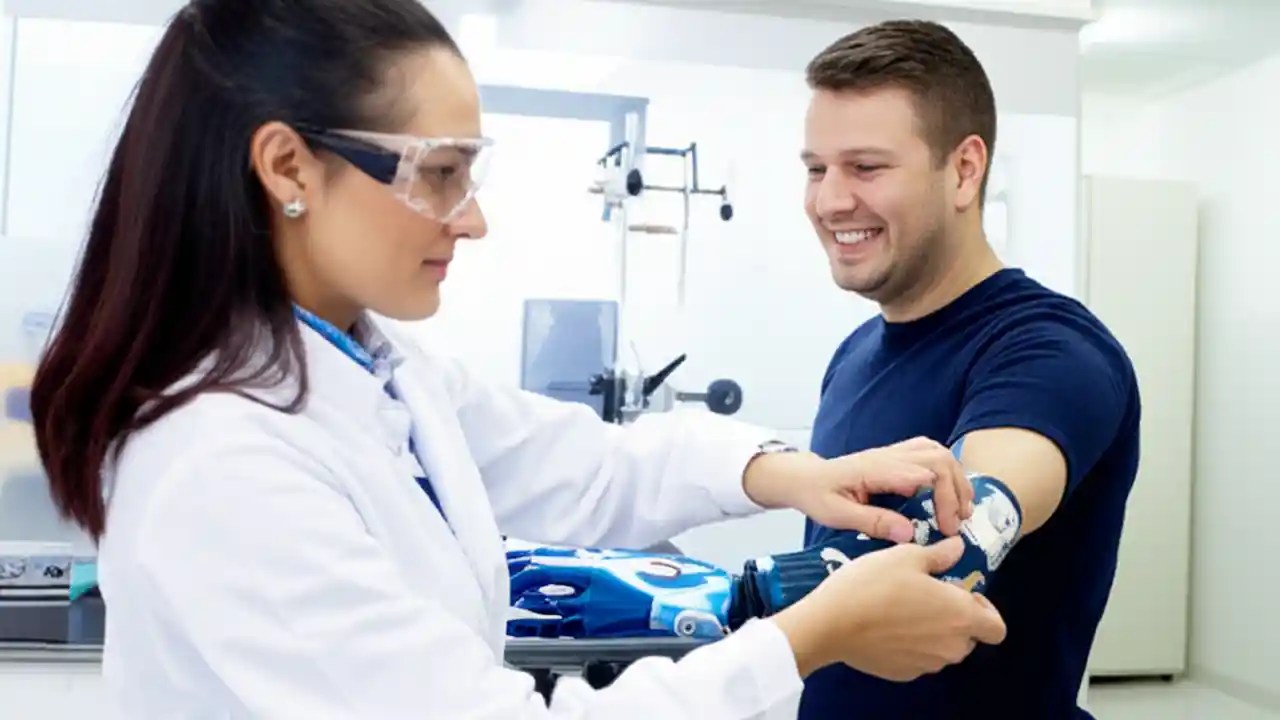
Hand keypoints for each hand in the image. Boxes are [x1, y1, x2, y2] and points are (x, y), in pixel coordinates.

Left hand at [743, 437, 973, 541]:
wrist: (804, 478)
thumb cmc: (817, 496)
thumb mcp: (838, 515)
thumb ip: (872, 522)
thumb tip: (909, 533)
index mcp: (875, 469)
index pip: (925, 473)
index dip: (944, 500)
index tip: (946, 528)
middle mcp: (888, 455)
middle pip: (938, 458)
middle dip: (956, 489)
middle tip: (958, 522)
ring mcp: (893, 452)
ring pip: (938, 452)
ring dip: (956, 479)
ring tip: (962, 509)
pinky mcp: (895, 456)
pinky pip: (929, 452)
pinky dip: (947, 470)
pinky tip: (950, 492)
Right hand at [770, 537, 1006, 679]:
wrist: (831, 624)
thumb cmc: (873, 585)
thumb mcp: (906, 557)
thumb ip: (939, 555)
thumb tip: (959, 548)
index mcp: (960, 616)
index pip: (997, 628)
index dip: (986, 610)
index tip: (961, 593)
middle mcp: (950, 646)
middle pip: (969, 638)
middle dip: (955, 619)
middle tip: (927, 597)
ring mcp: (927, 664)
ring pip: (943, 649)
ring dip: (933, 633)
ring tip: (903, 610)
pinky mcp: (904, 673)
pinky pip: (918, 658)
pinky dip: (911, 645)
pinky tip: (886, 627)